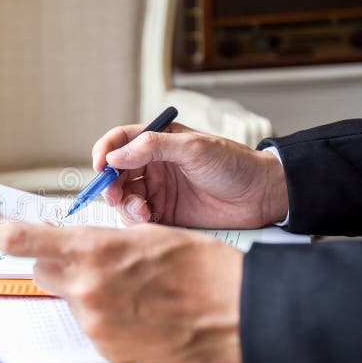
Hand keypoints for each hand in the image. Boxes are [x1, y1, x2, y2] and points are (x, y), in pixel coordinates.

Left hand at [0, 217, 242, 362]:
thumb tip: (69, 239)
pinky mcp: (107, 348)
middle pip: (41, 270)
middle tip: (86, 257)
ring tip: (127, 286)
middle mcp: (87, 288)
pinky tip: (135, 309)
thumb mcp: (146, 234)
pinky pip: (88, 323)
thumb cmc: (202, 268)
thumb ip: (98, 238)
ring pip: (67, 297)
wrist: (236, 314)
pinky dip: (102, 313)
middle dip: (55, 260)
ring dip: (83, 288)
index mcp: (93, 250)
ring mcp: (95, 322)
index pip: (21, 240)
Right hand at [91, 123, 287, 227]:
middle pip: (116, 173)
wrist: (261, 196)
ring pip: (123, 198)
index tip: (100, 166)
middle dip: (110, 184)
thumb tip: (115, 154)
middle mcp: (153, 166)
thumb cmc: (234, 164)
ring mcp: (158, 191)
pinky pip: (138, 219)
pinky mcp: (165, 215)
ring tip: (140, 210)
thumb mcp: (193, 147)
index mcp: (158, 142)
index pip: (120, 141)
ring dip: (124, 204)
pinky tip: (150, 219)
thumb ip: (152, 147)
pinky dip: (136, 221)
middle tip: (114, 194)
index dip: (104, 152)